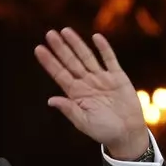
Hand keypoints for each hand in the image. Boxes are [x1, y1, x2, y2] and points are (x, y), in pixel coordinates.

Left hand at [33, 29, 150, 159]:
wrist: (127, 134)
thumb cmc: (104, 131)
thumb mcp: (84, 122)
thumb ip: (69, 110)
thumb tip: (50, 100)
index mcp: (76, 94)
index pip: (60, 74)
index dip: (49, 62)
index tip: (39, 49)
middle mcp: (87, 83)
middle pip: (71, 62)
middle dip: (60, 48)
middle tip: (49, 34)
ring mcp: (102, 78)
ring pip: (87, 57)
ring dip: (77, 44)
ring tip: (66, 31)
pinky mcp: (118, 77)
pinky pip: (110, 60)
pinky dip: (104, 49)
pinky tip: (96, 37)